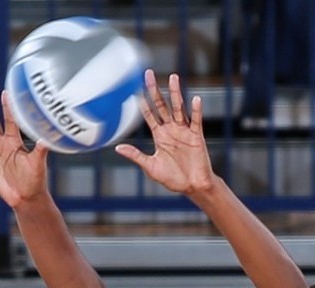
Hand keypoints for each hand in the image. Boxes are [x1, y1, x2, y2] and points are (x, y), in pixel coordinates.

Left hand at [115, 69, 215, 196]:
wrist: (192, 187)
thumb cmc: (173, 179)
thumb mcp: (150, 167)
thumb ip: (136, 155)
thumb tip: (118, 148)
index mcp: (160, 135)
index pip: (150, 114)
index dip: (143, 102)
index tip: (136, 88)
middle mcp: (171, 129)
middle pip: (162, 105)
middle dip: (155, 90)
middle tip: (149, 74)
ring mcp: (184, 131)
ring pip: (178, 108)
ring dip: (176, 93)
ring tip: (173, 78)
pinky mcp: (196, 136)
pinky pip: (196, 121)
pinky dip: (196, 111)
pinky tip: (195, 100)